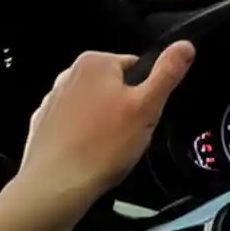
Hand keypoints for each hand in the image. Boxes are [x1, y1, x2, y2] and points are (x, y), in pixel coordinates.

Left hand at [0, 41, 194, 230]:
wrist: (57, 185)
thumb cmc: (103, 147)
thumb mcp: (148, 106)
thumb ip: (168, 72)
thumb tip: (185, 45)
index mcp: (96, 63)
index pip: (136, 66)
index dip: (146, 93)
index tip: (143, 116)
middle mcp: (69, 74)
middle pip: (113, 86)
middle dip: (124, 108)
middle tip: (128, 134)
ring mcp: (53, 100)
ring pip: (93, 106)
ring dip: (103, 122)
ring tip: (107, 147)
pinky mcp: (44, 124)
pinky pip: (74, 125)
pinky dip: (82, 136)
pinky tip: (89, 153)